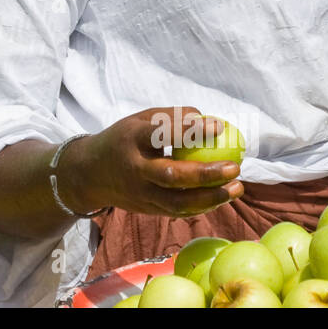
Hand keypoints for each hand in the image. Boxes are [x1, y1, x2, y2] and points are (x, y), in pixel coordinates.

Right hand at [63, 107, 243, 217]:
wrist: (90, 174)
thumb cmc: (123, 140)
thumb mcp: (139, 120)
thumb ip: (172, 117)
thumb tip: (208, 120)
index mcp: (131, 140)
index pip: (162, 135)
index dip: (190, 131)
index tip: (218, 127)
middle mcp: (134, 169)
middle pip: (171, 176)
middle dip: (206, 174)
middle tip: (235, 167)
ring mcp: (139, 194)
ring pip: (177, 202)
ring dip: (211, 197)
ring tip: (238, 187)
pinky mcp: (146, 210)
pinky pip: (177, 211)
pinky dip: (202, 206)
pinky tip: (222, 197)